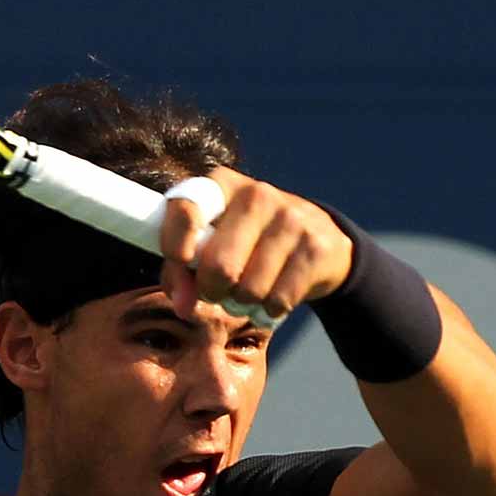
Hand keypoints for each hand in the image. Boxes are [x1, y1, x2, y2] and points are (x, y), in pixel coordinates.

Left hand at [157, 166, 353, 323]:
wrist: (319, 236)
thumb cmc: (247, 241)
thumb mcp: (211, 241)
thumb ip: (182, 269)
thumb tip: (182, 305)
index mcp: (222, 185)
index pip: (188, 207)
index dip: (176, 239)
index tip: (180, 261)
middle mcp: (257, 195)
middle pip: (220, 265)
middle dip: (211, 291)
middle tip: (216, 292)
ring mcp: (290, 219)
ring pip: (249, 290)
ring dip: (241, 304)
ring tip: (246, 294)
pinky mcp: (315, 247)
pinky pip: (277, 301)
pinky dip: (267, 311)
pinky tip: (271, 299)